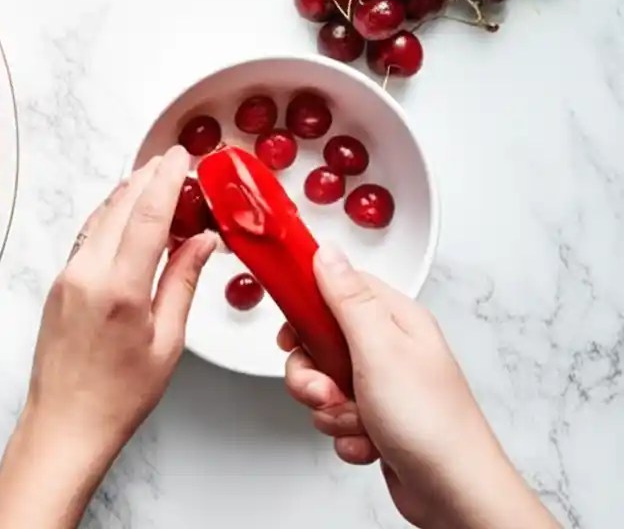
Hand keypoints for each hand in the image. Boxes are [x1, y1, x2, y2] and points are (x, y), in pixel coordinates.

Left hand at [0, 146, 216, 528]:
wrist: (64, 425)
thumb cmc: (118, 397)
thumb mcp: (168, 343)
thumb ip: (183, 283)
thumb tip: (201, 241)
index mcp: (119, 289)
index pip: (147, 215)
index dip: (166, 179)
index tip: (182, 157)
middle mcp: (86, 274)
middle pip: (120, 207)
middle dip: (148, 178)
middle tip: (175, 164)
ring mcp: (66, 277)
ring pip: (100, 218)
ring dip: (127, 195)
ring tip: (156, 182)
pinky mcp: (57, 285)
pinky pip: (86, 238)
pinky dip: (110, 219)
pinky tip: (127, 219)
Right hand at [281, 247, 556, 528]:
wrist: (453, 491)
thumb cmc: (432, 423)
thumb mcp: (380, 349)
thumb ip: (348, 298)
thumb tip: (327, 253)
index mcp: (395, 320)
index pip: (338, 287)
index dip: (306, 306)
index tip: (292, 331)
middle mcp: (389, 349)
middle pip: (320, 341)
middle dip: (312, 373)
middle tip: (327, 389)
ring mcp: (382, 385)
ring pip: (323, 383)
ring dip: (329, 409)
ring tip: (356, 421)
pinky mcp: (375, 418)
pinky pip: (335, 417)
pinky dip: (344, 433)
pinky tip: (368, 442)